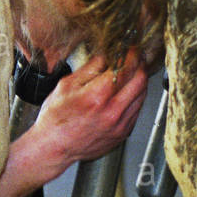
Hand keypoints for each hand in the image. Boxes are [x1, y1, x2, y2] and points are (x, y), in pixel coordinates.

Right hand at [33, 48, 146, 164]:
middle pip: (140, 80)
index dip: (131, 54)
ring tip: (131, 74)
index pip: (125, 67)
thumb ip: (90, 69)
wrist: (54, 147)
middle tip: (134, 58)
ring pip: (142, 95)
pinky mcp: (123, 133)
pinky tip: (125, 93)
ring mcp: (120, 124)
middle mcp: (112, 110)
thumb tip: (106, 56)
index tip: (130, 49)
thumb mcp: (66, 85)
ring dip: (139, 81)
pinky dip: (134, 98)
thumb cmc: (55, 119)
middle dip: (139, 65)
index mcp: (97, 95)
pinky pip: (137, 110)